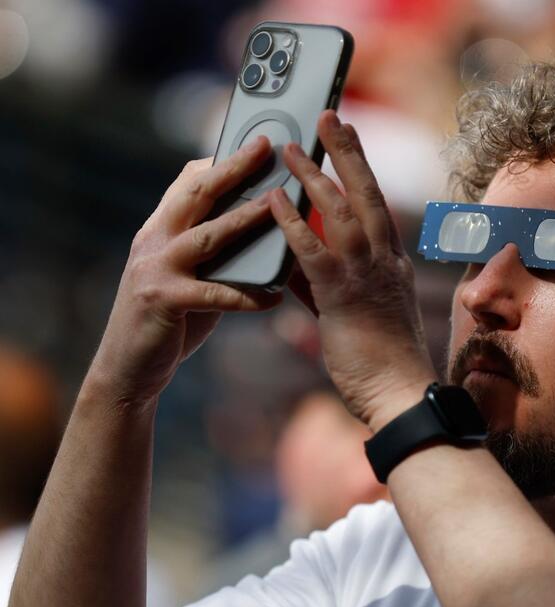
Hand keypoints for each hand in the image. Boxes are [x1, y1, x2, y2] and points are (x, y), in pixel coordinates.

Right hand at [89, 136, 282, 404]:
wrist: (129, 368)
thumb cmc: (171, 319)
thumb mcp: (189, 274)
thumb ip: (213, 249)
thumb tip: (258, 222)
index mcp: (161, 229)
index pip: (188, 182)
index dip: (221, 160)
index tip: (256, 140)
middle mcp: (154, 241)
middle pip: (196, 195)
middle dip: (232, 168)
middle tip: (266, 147)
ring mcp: (154, 269)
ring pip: (206, 236)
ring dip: (244, 219)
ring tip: (277, 207)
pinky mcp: (162, 301)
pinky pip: (213, 295)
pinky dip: (246, 295)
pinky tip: (274, 297)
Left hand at [268, 111, 436, 428]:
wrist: (399, 393)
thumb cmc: (383, 361)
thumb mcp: (360, 314)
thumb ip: (328, 284)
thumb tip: (298, 268)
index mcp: (392, 264)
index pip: (377, 205)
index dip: (361, 168)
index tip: (349, 138)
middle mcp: (385, 261)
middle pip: (367, 193)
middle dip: (347, 151)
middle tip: (329, 115)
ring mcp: (367, 275)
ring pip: (342, 212)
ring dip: (315, 175)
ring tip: (292, 147)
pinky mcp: (343, 296)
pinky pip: (315, 250)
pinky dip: (293, 222)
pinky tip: (275, 199)